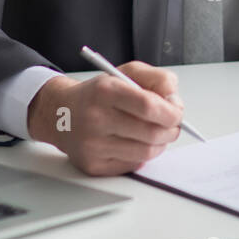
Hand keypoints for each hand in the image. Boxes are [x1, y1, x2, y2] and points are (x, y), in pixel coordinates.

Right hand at [27, 63, 183, 175]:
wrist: (61, 113)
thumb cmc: (99, 94)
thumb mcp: (127, 73)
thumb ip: (158, 79)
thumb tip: (175, 102)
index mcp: (105, 91)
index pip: (149, 106)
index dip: (172, 112)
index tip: (176, 112)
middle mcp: (96, 119)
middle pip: (151, 133)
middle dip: (171, 130)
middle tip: (172, 125)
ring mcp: (93, 145)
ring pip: (146, 153)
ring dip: (159, 144)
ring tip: (155, 133)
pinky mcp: (93, 165)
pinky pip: (132, 165)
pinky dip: (141, 155)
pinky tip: (135, 142)